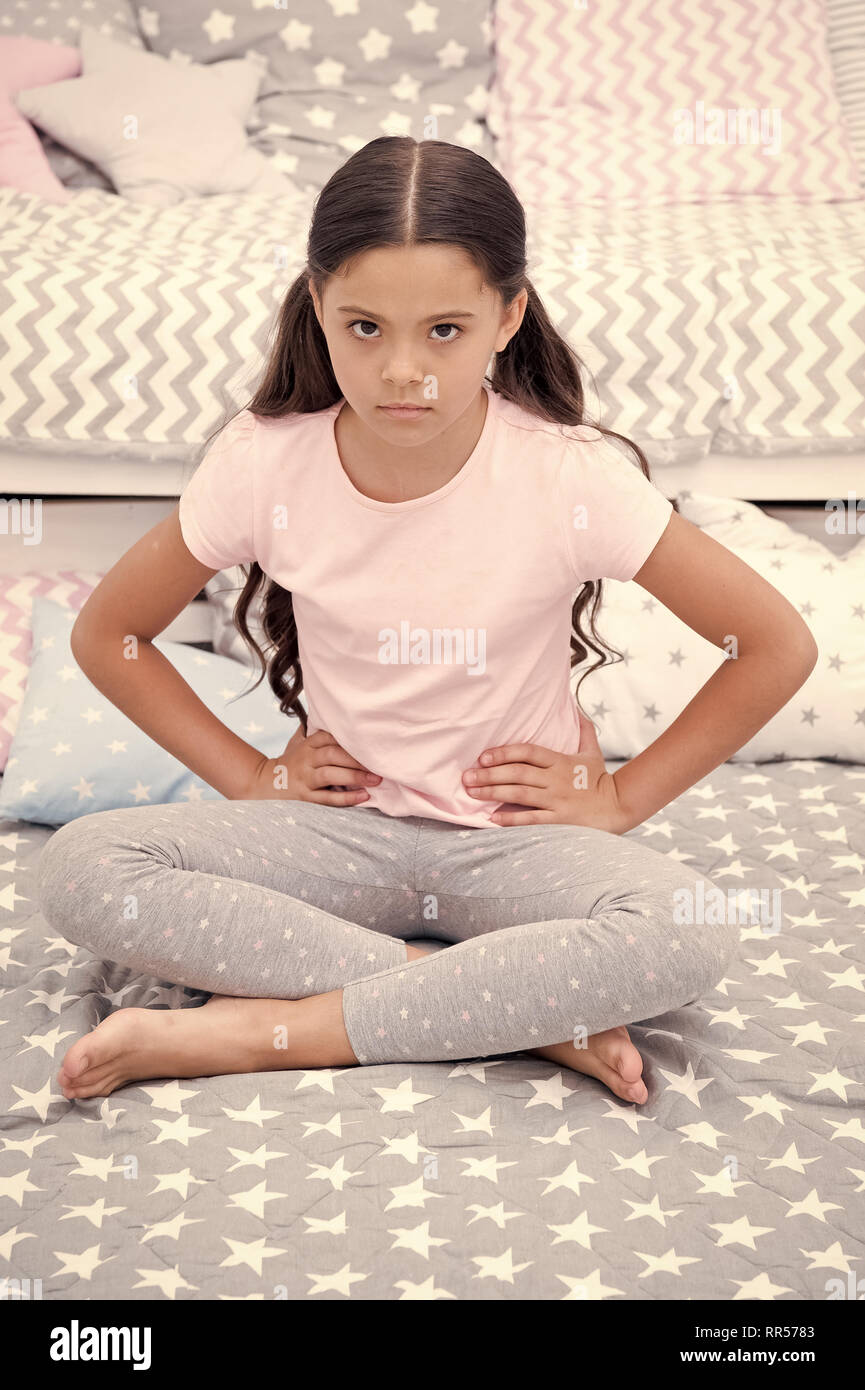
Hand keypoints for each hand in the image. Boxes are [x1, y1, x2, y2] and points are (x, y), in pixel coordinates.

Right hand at [244, 726, 381, 803]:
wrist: (264, 782)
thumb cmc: (292, 761)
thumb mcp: (300, 742)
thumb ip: (318, 730)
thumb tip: (340, 713)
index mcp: (309, 744)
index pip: (330, 736)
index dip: (350, 739)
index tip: (371, 742)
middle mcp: (307, 759)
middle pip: (332, 755)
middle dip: (357, 760)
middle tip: (379, 765)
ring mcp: (305, 778)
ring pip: (330, 775)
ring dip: (354, 777)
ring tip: (375, 780)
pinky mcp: (305, 796)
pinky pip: (327, 798)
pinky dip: (346, 798)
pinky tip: (363, 796)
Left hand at [462, 710, 628, 830]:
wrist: (619, 806)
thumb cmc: (600, 779)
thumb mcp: (592, 751)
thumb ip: (583, 729)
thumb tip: (575, 706)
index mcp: (560, 761)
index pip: (528, 752)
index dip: (504, 752)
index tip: (483, 756)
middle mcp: (556, 779)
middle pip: (518, 773)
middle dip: (489, 774)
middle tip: (466, 776)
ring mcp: (557, 801)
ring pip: (520, 794)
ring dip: (493, 793)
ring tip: (472, 793)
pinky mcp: (560, 821)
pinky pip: (531, 819)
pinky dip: (511, 819)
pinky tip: (492, 818)